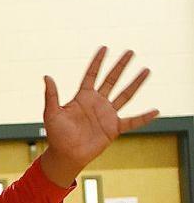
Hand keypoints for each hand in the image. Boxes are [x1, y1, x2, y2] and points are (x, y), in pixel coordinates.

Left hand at [40, 47, 158, 186]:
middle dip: (120, 66)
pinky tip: (156, 111)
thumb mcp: (52, 113)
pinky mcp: (114, 128)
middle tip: (130, 52)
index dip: (97, 62)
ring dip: (135, 83)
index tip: (104, 48)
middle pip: (111, 80)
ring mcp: (107, 115)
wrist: (65, 155)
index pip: (91, 75)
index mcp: (82, 97)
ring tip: (146, 70)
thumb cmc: (56, 135)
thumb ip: (51, 95)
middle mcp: (97, 103)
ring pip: (125, 95)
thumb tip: (46, 76)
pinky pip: (132, 121)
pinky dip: (144, 118)